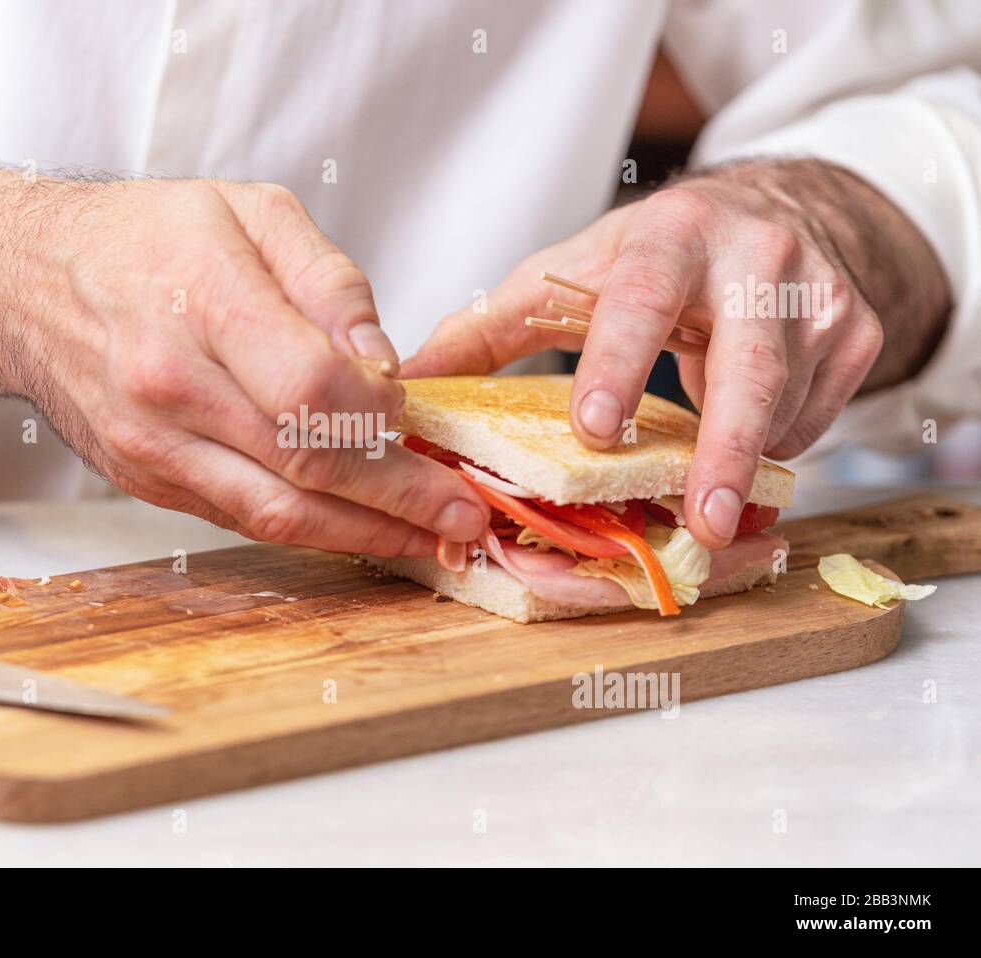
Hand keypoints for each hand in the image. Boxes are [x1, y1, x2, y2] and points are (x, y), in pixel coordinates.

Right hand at [0, 171, 489, 553]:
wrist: (27, 282)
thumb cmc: (143, 239)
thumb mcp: (248, 213)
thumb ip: (330, 282)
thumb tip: (386, 364)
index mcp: (201, 302)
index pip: (316, 389)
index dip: (388, 424)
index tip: (430, 432)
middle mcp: (170, 386)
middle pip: (307, 464)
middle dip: (400, 500)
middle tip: (465, 518)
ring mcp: (152, 445)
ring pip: (276, 513)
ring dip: (363, 533)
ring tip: (429, 539)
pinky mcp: (146, 479)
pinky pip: (242, 518)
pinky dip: (308, 528)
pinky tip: (357, 525)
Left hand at [405, 159, 948, 547]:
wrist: (768, 214)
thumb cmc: (647, 260)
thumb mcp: (568, 276)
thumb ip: (487, 329)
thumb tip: (403, 383)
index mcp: (666, 236)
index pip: (640, 298)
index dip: (618, 363)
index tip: (594, 430)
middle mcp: (755, 254)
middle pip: (749, 358)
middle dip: (725, 444)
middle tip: (704, 520)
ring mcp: (818, 294)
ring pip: (790, 398)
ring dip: (750, 459)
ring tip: (719, 513)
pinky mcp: (858, 332)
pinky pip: (820, 414)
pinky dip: (780, 446)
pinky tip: (748, 449)